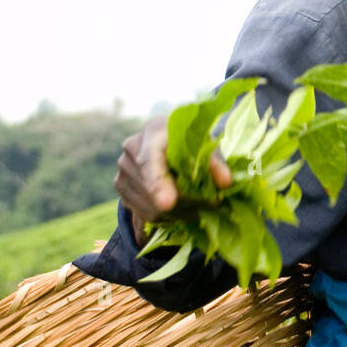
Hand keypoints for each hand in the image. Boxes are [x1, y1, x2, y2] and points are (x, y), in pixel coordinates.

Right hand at [115, 116, 232, 246]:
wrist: (167, 143)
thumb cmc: (191, 142)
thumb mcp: (207, 147)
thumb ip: (216, 162)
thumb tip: (225, 182)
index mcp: (153, 130)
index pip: (150, 159)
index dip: (157, 183)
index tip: (167, 204)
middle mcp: (132, 147)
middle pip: (152, 187)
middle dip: (183, 201)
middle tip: (210, 204)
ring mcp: (122, 168)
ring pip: (150, 205)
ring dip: (177, 211)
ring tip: (197, 203)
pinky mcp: (121, 188)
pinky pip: (145, 213)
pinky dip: (166, 216)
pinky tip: (180, 206)